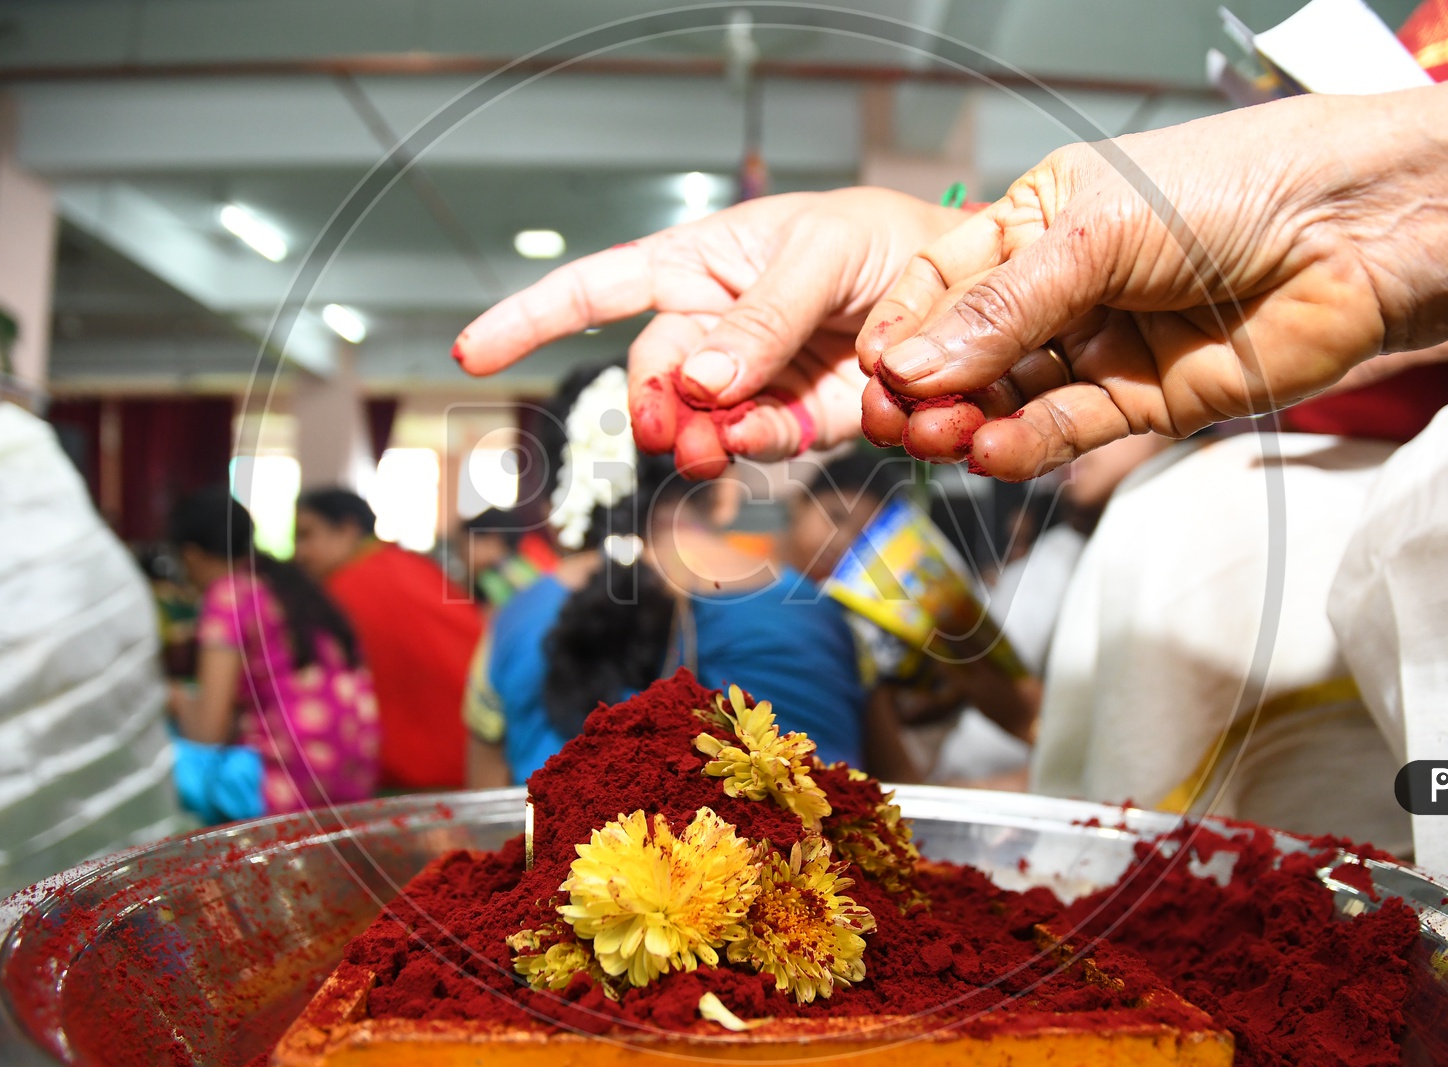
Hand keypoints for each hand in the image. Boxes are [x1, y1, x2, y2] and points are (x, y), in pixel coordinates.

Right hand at [454, 189, 963, 474]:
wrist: (972, 298)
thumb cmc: (885, 240)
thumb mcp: (822, 252)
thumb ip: (761, 314)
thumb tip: (694, 378)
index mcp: (704, 262)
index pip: (601, 286)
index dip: (534, 317)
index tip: (475, 350)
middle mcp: (718, 326)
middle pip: (655, 371)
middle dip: (652, 401)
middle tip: (671, 426)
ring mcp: (756, 381)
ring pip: (699, 420)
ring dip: (694, 440)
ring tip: (704, 450)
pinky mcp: (802, 424)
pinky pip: (760, 443)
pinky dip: (753, 449)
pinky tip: (751, 442)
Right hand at [857, 73, 1447, 479]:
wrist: (1359, 231)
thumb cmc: (1232, 188)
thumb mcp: (1096, 232)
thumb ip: (1004, 307)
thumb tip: (910, 367)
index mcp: (1040, 221)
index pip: (944, 279)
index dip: (906, 324)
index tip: (874, 365)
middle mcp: (1064, 287)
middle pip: (970, 348)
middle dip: (927, 385)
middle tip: (894, 418)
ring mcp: (1103, 347)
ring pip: (1012, 396)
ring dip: (970, 422)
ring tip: (938, 439)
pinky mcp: (1147, 404)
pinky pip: (1069, 430)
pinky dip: (1027, 445)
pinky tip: (991, 451)